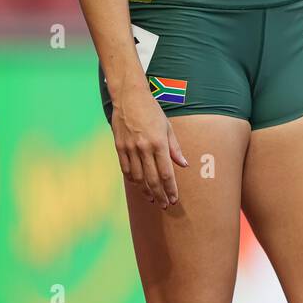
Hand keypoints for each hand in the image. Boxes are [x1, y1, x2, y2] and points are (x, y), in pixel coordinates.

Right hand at [110, 83, 187, 207]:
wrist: (129, 98)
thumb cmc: (152, 111)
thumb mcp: (168, 127)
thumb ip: (175, 148)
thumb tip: (183, 165)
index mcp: (158, 143)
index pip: (166, 173)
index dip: (171, 189)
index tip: (175, 199)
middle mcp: (143, 148)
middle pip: (152, 179)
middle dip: (160, 194)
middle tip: (165, 205)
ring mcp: (129, 149)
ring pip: (138, 178)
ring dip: (146, 191)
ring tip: (153, 198)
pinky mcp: (119, 147)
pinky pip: (126, 169)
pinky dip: (133, 180)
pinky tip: (138, 186)